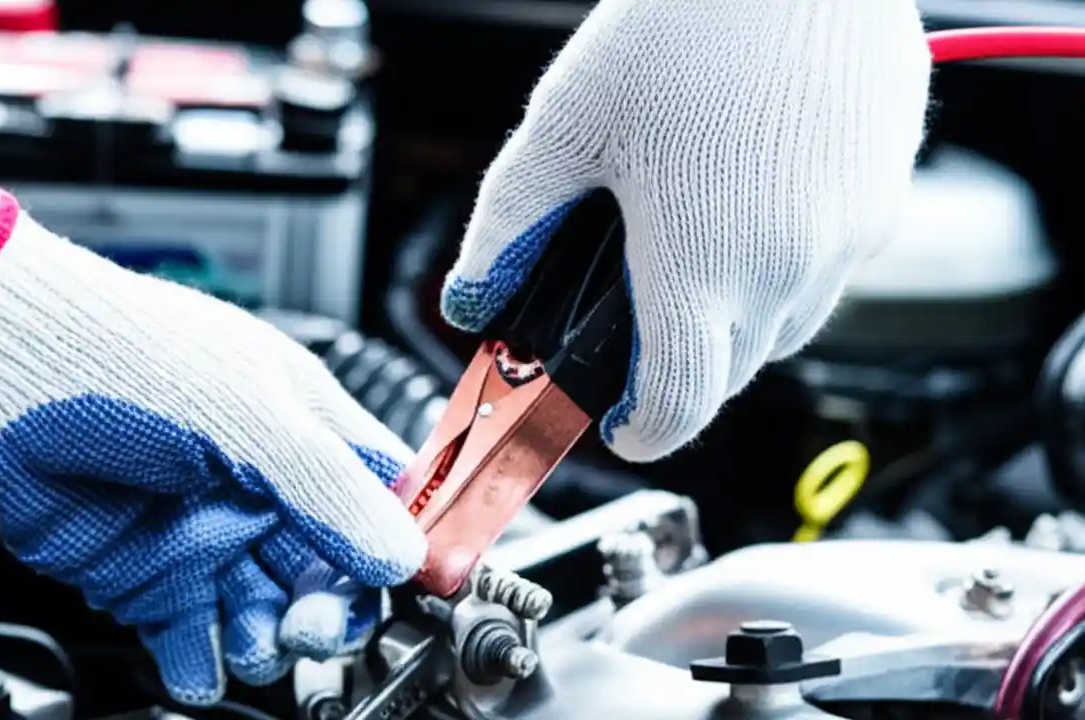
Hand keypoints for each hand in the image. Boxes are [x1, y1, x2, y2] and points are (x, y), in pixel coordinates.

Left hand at [0, 189, 426, 704]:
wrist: (5, 373)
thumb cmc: (127, 357)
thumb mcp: (253, 417)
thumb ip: (334, 490)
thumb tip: (403, 554)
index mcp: (304, 432)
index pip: (385, 498)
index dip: (407, 546)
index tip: (421, 591)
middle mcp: (263, 488)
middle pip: (332, 572)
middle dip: (331, 608)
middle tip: (308, 622)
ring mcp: (207, 533)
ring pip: (267, 613)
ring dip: (267, 640)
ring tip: (247, 639)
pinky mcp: (148, 575)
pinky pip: (192, 635)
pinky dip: (200, 662)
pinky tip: (197, 662)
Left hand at [442, 0, 931, 461]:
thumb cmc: (682, 25)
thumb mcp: (562, 127)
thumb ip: (508, 228)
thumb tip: (469, 302)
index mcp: (701, 268)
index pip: (677, 408)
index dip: (638, 431)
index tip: (614, 425)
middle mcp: (790, 269)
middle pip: (728, 375)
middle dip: (677, 373)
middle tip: (633, 325)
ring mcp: (850, 237)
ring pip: (786, 328)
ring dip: (733, 322)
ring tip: (688, 254)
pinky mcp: (884, 198)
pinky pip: (829, 269)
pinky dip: (784, 267)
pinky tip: (746, 204)